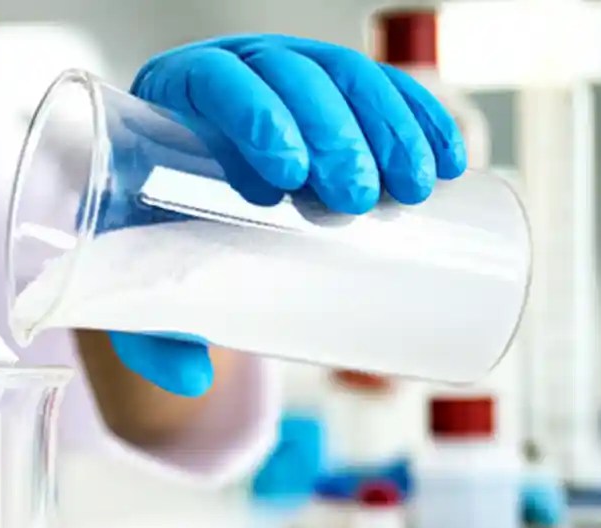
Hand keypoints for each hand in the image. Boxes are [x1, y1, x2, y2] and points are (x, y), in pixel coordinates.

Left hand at [112, 34, 467, 395]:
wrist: (188, 210)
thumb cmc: (160, 233)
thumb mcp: (151, 276)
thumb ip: (154, 327)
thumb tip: (192, 380)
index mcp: (177, 97)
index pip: (219, 82)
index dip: (256, 113)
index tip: (286, 175)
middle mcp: (241, 74)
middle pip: (294, 75)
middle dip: (335, 130)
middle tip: (354, 197)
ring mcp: (297, 78)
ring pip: (349, 78)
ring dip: (391, 125)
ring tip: (413, 187)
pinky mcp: (344, 99)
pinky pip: (390, 90)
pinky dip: (423, 117)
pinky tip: (450, 155)